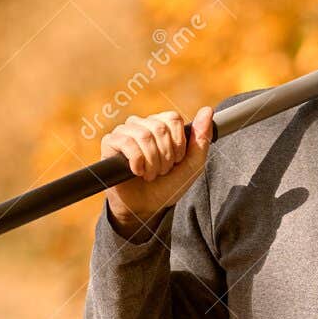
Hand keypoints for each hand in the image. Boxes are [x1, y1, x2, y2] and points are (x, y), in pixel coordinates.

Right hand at [100, 105, 213, 235]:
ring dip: (152, 162)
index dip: (178, 143)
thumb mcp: (192, 166)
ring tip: (149, 174)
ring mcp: (124, 132)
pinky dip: (137, 161)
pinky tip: (136, 172)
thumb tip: (207, 110)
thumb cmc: (167, 186)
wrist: (144, 208)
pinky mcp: (110, 143)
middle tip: (161, 171)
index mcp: (161, 125)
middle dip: (165, 157)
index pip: (173, 118)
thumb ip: (201, 139)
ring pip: (144, 135)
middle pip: (159, 127)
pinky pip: (126, 142)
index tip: (176, 161)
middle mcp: (142, 124)